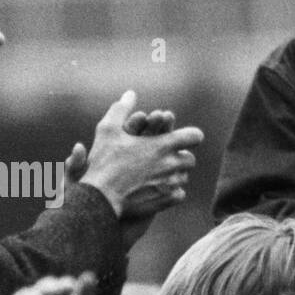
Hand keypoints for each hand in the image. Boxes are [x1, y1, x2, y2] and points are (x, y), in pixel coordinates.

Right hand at [79, 91, 203, 223]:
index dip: (188, 136)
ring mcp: (170, 184)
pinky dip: (171, 193)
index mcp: (163, 144)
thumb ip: (121, 109)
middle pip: (190, 159)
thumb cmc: (104, 161)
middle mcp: (172, 164)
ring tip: (157, 174)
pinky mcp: (166, 200)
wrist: (100, 198)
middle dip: (179, 157)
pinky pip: (179, 195)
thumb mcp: (107, 129)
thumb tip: (130, 94)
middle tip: (162, 158)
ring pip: (184, 177)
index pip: (194, 136)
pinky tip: (158, 189)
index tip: (177, 139)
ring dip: (174, 175)